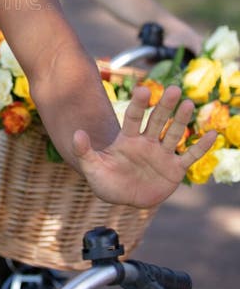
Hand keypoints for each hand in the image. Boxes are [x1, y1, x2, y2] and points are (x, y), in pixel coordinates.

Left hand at [71, 85, 215, 207]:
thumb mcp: (92, 168)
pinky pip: (190, 156)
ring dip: (182, 120)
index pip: (134, 118)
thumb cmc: (106, 181)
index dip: (139, 105)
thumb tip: (76, 135)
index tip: (143, 90)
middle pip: (157, 121)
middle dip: (164, 106)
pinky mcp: (174, 169)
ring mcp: (162, 154)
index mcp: (127, 139)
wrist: (123, 198)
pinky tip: (212, 134)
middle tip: (173, 89)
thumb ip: (85, 152)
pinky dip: (200, 147)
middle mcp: (147, 142)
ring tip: (189, 104)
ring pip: (174, 134)